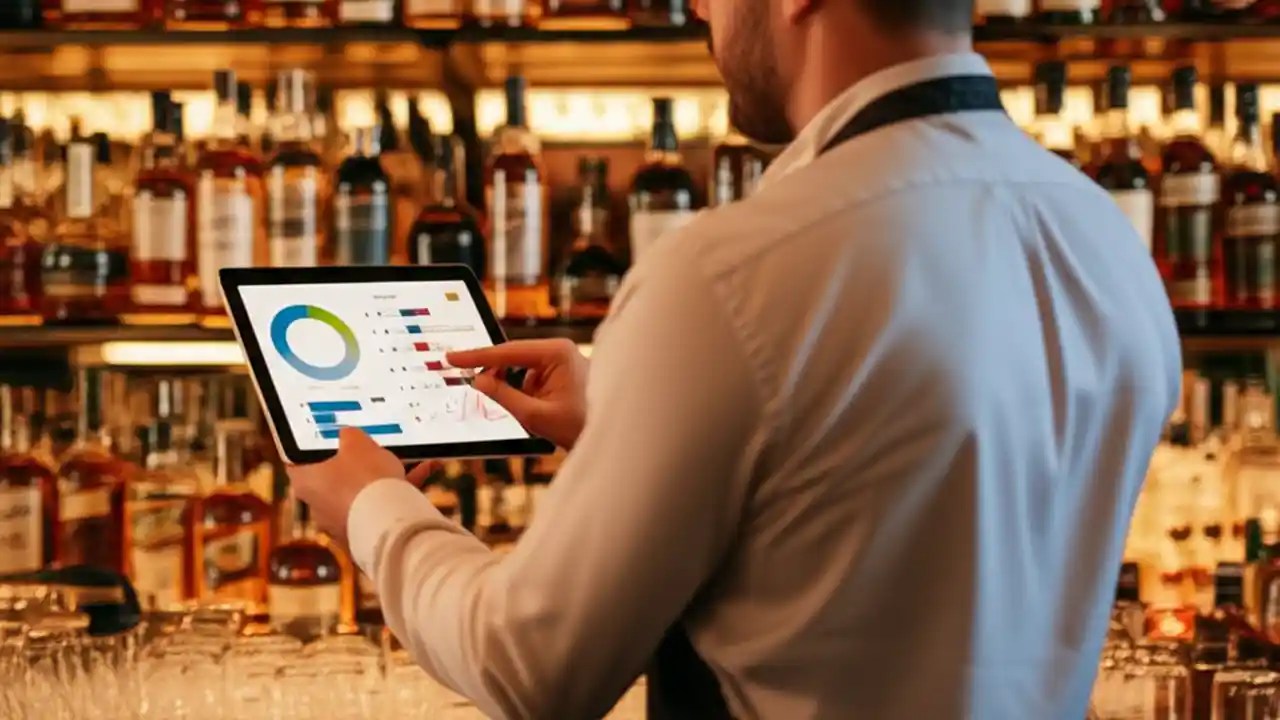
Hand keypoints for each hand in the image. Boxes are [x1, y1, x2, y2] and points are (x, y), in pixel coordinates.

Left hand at [286, 427, 406, 548]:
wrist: (390, 521)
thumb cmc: (364, 478)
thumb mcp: (356, 442)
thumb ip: (349, 435)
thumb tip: (348, 435)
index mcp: (306, 481)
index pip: (296, 460)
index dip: (307, 445)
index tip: (320, 435)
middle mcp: (319, 504)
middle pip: (333, 475)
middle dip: (353, 460)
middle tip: (367, 443)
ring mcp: (343, 519)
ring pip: (362, 490)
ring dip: (382, 474)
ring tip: (405, 455)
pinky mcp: (367, 529)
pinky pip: (382, 503)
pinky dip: (400, 487)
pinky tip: (425, 469)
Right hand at [446, 339, 588, 449]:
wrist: (610, 436)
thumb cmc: (580, 427)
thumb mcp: (535, 415)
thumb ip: (503, 396)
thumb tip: (479, 380)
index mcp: (557, 353)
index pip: (507, 352)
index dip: (476, 356)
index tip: (452, 357)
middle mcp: (560, 349)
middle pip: (512, 357)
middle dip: (496, 375)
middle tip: (473, 385)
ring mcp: (561, 359)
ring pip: (520, 370)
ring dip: (515, 390)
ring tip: (531, 412)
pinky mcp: (560, 370)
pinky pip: (530, 377)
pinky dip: (524, 393)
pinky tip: (536, 409)